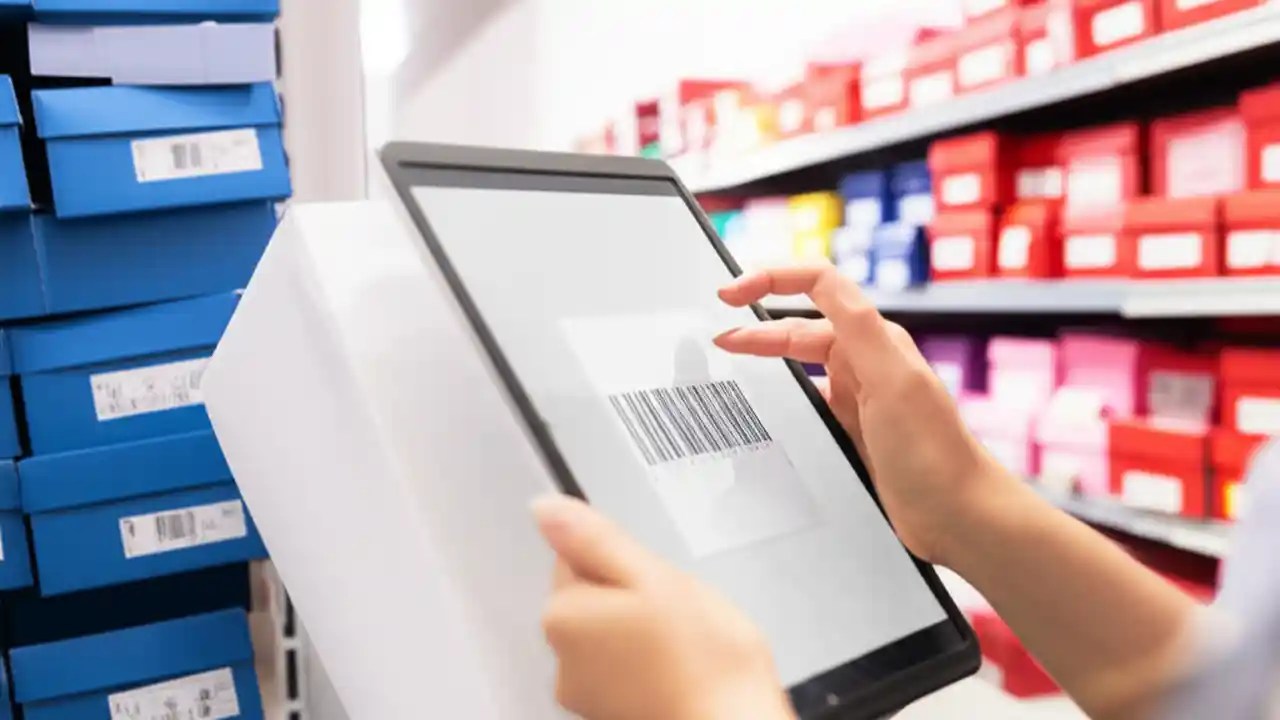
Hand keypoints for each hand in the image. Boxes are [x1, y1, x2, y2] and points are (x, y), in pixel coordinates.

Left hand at [534, 495, 796, 719]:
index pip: (576, 558)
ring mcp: (585, 692)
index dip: (623, 562)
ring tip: (680, 641)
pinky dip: (647, 662)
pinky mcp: (609, 711)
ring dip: (640, 628)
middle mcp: (562, 660)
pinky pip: (623, 667)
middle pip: (591, 596)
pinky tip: (678, 667)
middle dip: (631, 594)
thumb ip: (595, 539)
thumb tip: (544, 507)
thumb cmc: (702, 656)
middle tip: (673, 609)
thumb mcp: (653, 576)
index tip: (653, 580)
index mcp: (563, 616)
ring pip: (610, 631)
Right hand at [714, 264, 1006, 565]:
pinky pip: (805, 404)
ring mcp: (857, 400)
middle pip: (799, 328)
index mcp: (875, 340)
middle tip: (716, 341)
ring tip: (729, 367)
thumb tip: (820, 280)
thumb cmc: (934, 453)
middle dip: (756, 327)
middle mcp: (866, 363)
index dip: (771, 279)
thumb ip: (858, 329)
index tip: (730, 293)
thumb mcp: (893, 381)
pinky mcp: (850, 434)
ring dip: (765, 360)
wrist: (960, 517)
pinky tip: (762, 414)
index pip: (819, 286)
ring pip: (798, 367)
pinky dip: (779, 400)